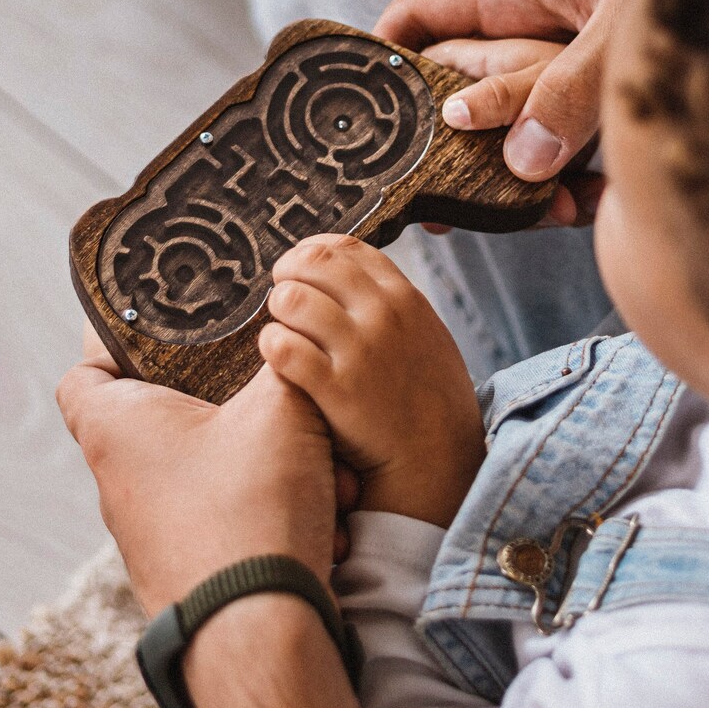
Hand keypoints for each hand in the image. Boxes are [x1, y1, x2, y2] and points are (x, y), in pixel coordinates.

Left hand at [57, 327, 339, 614]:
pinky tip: (323, 515)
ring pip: (208, 473)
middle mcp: (121, 482)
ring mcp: (151, 533)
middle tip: (270, 391)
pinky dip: (270, 507)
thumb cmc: (253, 508)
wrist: (258, 631)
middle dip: (227, 404)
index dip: (118, 343)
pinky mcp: (185, 568)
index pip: (85, 370)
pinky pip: (228, 517)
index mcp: (119, 429)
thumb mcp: (281, 407)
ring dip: (266, 462)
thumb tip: (292, 332)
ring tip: (323, 469)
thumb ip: (286, 360)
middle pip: (161, 417)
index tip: (168, 331)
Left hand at [259, 234, 485, 527]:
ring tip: (284, 331)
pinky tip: (279, 357)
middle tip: (282, 296)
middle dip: (287, 275)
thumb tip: (347, 270)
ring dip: (278, 313)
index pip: (345, 247)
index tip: (299, 267)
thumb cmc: (426, 397)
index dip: (310, 251)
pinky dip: (272, 346)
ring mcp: (360, 351)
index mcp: (405, 297)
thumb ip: (390, 301)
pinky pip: (281, 347)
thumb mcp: (426, 333)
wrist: (436, 460)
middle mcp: (383, 316)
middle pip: (313, 263)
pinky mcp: (335, 390)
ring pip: (290, 300)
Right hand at [374, 0, 650, 223]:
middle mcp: (539, 35)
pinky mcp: (603, 122)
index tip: (361, 109)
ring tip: (523, 213)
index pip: (427, 14)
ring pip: (511, 137)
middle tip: (433, 199)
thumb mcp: (630, 26)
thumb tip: (521, 160)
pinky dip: (571, 191)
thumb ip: (570, 90)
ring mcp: (569, 82)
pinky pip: (566, 162)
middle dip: (446, 145)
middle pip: (461, 89)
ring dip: (511, 181)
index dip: (384, 55)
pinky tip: (586, 204)